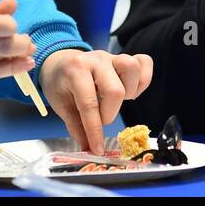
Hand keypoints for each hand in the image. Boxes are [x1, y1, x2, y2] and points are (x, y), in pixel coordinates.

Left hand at [39, 49, 153, 153]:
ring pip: (132, 69)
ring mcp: (112, 56)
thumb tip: (89, 148)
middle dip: (109, 114)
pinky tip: (131, 91)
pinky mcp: (123, 58)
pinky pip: (144, 62)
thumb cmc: (60, 84)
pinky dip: (143, 80)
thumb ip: (76, 126)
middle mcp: (96, 59)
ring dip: (129, 92)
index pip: (89, 103)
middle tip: (101, 119)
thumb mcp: (60, 105)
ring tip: (117, 101)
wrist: (60, 62)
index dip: (95, 130)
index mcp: (76, 70)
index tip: (97, 148)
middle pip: (115, 90)